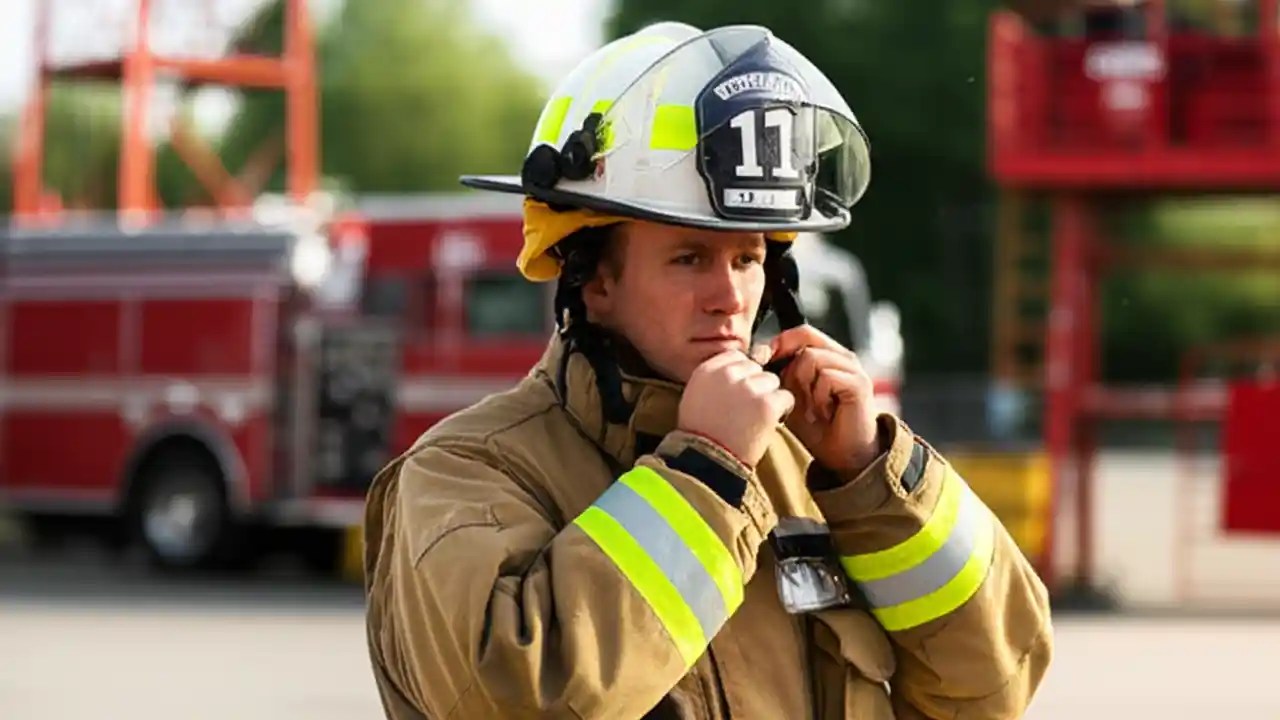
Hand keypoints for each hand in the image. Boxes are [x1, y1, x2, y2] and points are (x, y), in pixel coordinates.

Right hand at [679, 350, 795, 468]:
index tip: (739, 392)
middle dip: (755, 385)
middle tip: (748, 409)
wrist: (707, 463)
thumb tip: (736, 373)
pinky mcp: (767, 404)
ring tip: (756, 418)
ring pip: (772, 381)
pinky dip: (782, 410)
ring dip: (769, 397)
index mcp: (707, 370)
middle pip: (755, 368)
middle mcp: (728, 374)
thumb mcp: (694, 397)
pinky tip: (769, 423)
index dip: (741, 374)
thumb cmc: (699, 436)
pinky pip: (786, 398)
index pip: (735, 357)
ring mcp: (749, 388)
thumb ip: (713, 379)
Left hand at [765, 325, 880, 474]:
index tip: (764, 361)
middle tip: (794, 396)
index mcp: (827, 355)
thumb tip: (761, 353)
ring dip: (804, 385)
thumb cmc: (815, 426)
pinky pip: (826, 376)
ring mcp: (852, 368)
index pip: (801, 332)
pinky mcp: (859, 383)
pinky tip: (823, 412)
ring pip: (811, 357)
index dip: (780, 342)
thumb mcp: (790, 396)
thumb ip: (781, 374)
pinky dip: (818, 397)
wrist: (842, 455)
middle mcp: (842, 357)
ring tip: (812, 407)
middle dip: (790, 368)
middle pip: (805, 339)